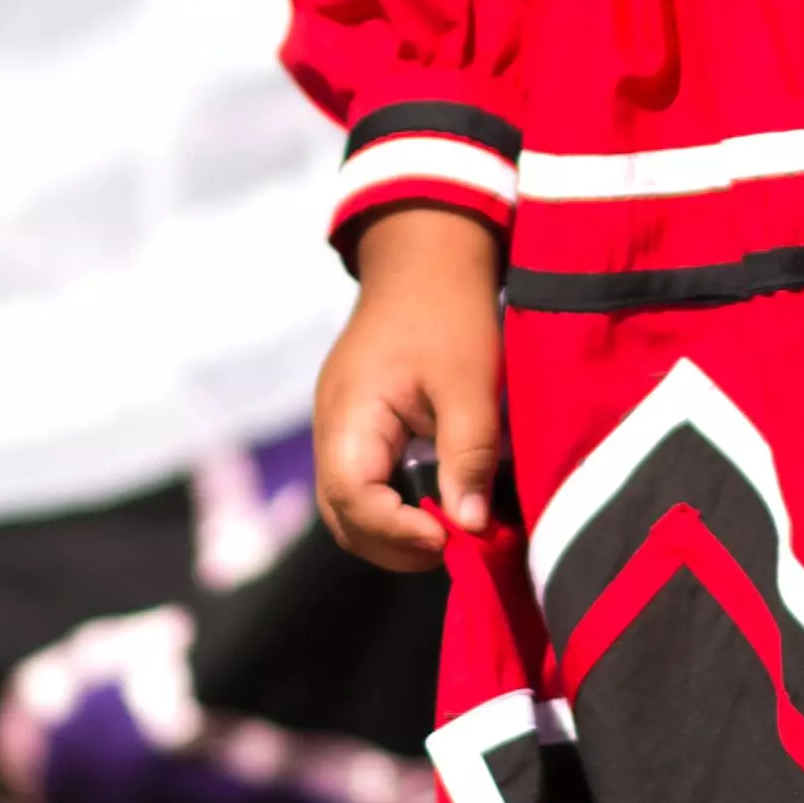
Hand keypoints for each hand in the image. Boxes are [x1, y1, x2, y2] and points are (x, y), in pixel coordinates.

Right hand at [313, 205, 507, 570]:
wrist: (428, 255)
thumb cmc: (450, 311)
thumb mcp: (471, 383)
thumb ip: (468, 456)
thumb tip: (471, 527)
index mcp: (349, 415)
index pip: (352, 499)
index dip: (397, 533)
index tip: (450, 539)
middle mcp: (331, 428)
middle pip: (343, 516)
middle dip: (394, 545)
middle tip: (456, 547)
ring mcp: (340, 428)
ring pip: (350, 506)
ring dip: (394, 531)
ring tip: (450, 532)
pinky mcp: (357, 425)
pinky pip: (363, 482)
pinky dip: (394, 507)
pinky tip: (438, 506)